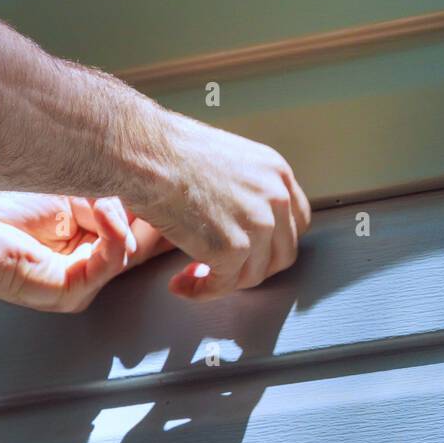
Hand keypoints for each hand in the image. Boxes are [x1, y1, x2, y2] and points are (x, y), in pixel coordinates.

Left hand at [0, 191, 171, 313]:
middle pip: (140, 239)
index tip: (175, 188)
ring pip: (130, 247)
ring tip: (112, 196)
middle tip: (173, 194)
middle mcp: (88, 260)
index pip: (134, 224)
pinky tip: (102, 213)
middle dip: (156, 216)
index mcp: (86, 237)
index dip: (154, 208)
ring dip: (121, 215)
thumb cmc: (4, 211)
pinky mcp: (77, 291)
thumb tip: (144, 204)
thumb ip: (110, 204)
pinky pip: (112, 260)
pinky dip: (113, 232)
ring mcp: (85, 278)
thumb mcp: (72, 194)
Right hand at [135, 116, 310, 301]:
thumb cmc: (170, 151)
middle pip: (283, 252)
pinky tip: (183, 284)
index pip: (296, 220)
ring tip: (197, 275)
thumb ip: (245, 187)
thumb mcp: (228, 159)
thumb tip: (236, 216)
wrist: (146, 154)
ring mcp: (258, 224)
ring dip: (226, 281)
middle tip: (226, 269)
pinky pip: (224, 285)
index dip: (275, 241)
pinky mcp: (232, 248)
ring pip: (254, 274)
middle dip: (254, 267)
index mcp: (276, 173)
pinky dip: (202, 291)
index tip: (255, 250)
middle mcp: (275, 198)